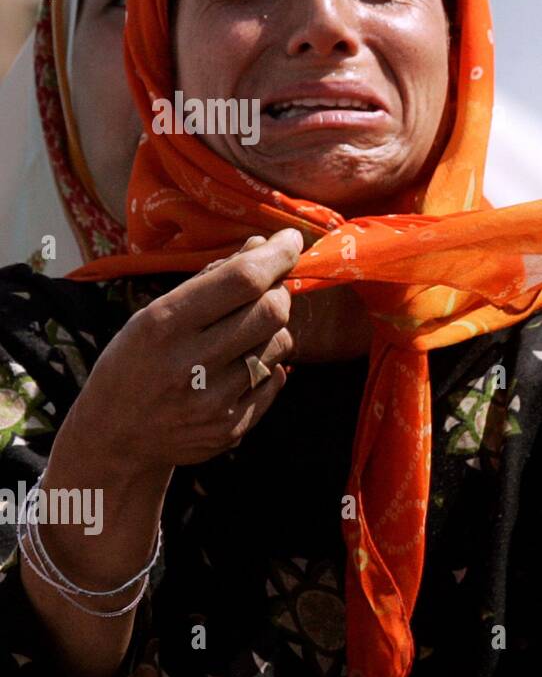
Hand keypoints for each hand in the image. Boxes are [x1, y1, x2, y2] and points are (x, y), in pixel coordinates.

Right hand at [56, 229, 300, 479]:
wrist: (115, 438)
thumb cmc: (135, 364)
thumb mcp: (152, 315)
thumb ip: (207, 280)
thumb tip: (261, 245)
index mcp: (163, 325)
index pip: (242, 280)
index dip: (277, 255)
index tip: (291, 239)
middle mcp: (189, 364)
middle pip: (272, 311)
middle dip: (279, 292)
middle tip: (268, 291)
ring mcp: (213, 401)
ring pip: (281, 344)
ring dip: (273, 331)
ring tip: (242, 335)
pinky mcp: (232, 428)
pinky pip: (276, 379)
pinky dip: (268, 365)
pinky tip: (239, 368)